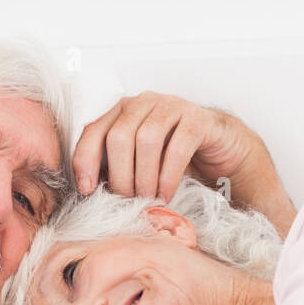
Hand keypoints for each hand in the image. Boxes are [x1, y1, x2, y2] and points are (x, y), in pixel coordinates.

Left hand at [73, 92, 294, 234]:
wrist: (218, 151)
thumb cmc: (173, 160)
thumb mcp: (137, 165)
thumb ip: (114, 169)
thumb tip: (89, 192)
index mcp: (122, 112)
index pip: (93, 131)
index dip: (85, 160)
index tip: (87, 190)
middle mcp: (144, 103)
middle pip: (119, 137)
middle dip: (120, 176)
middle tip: (128, 201)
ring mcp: (171, 106)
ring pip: (147, 140)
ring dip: (145, 178)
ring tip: (148, 199)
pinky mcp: (197, 119)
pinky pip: (178, 147)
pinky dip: (169, 176)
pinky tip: (167, 193)